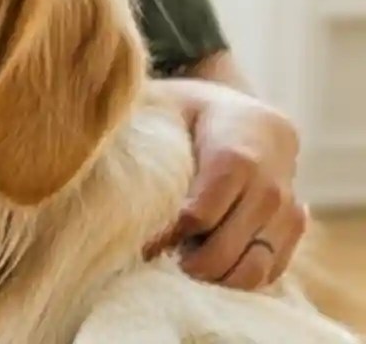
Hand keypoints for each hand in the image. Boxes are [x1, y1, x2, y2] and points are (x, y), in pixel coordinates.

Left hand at [145, 80, 306, 289]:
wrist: (254, 117)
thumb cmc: (195, 112)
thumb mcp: (166, 107)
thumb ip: (136, 125)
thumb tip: (89, 143)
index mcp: (235, 155)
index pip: (197, 217)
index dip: (164, 237)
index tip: (140, 242)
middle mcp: (268, 186)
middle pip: (222, 251)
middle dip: (186, 262)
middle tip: (162, 255)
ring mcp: (287, 208)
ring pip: (250, 270)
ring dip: (213, 275)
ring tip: (186, 258)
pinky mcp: (295, 226)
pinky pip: (269, 270)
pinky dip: (237, 276)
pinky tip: (211, 259)